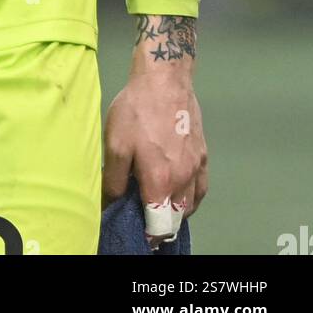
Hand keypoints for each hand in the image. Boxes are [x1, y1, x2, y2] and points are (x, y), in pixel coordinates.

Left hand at [102, 71, 207, 249]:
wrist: (165, 78)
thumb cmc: (137, 109)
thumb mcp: (115, 144)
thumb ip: (113, 180)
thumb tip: (109, 205)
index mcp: (160, 181)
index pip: (158, 226)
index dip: (146, 233)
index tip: (135, 229)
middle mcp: (183, 180)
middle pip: (175, 219)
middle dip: (159, 224)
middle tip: (142, 216)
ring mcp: (196, 168)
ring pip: (189, 206)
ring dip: (174, 212)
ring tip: (157, 205)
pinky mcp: (203, 156)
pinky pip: (201, 189)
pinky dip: (190, 198)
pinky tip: (178, 192)